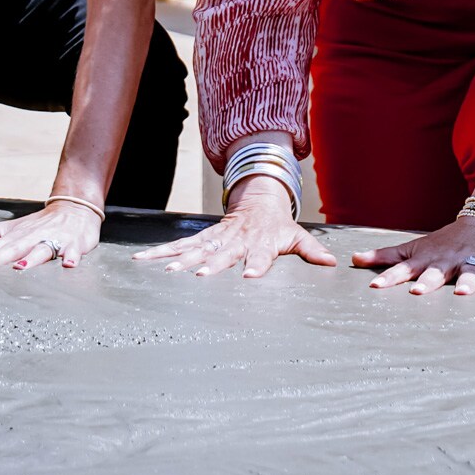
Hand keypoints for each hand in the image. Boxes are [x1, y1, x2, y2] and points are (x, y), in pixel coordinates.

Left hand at [0, 199, 102, 271]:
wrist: (74, 208)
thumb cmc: (36, 224)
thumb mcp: (6, 228)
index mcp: (13, 234)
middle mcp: (30, 237)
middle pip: (12, 248)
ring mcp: (52, 240)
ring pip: (41, 250)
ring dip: (32, 258)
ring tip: (21, 266)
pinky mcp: (73, 245)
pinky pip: (73, 252)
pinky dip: (71, 257)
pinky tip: (69, 264)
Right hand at [133, 178, 335, 278]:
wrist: (259, 198)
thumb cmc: (279, 226)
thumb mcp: (298, 236)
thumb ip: (312, 252)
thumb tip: (332, 264)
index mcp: (261, 242)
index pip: (260, 255)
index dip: (256, 265)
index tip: (249, 275)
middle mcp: (236, 240)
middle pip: (222, 254)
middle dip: (210, 265)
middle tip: (196, 276)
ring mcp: (217, 238)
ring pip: (195, 249)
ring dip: (179, 260)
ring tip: (166, 272)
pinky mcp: (202, 238)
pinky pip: (179, 245)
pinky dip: (161, 253)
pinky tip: (142, 260)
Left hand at [352, 216, 474, 294]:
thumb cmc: (444, 242)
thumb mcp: (415, 247)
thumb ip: (386, 257)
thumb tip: (354, 258)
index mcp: (427, 259)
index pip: (404, 269)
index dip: (389, 278)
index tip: (375, 287)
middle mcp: (448, 261)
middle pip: (436, 273)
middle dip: (427, 282)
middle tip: (417, 292)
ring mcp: (473, 262)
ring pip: (470, 274)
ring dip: (466, 283)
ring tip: (462, 294)